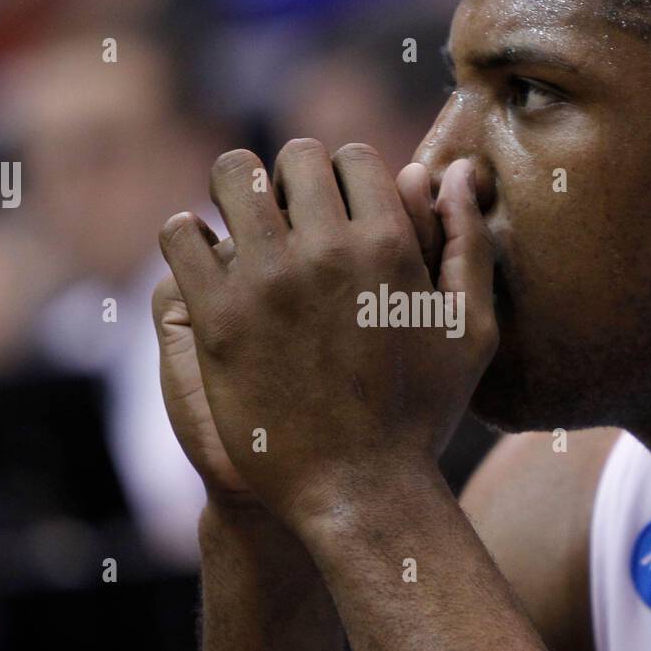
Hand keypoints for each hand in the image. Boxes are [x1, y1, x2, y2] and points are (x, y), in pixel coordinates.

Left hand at [158, 139, 496, 529]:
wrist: (358, 492)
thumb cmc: (422, 415)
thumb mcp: (470, 330)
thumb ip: (467, 243)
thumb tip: (459, 171)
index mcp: (390, 245)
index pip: (352, 157)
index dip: (340, 176)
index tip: (330, 207)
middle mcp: (328, 252)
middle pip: (293, 158)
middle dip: (288, 178)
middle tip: (282, 214)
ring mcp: (268, 283)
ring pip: (231, 178)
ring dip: (233, 191)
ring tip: (238, 225)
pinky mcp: (218, 319)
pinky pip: (181, 236)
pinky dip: (186, 238)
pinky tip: (202, 262)